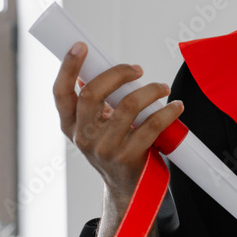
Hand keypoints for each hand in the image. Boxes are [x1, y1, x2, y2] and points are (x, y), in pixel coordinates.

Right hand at [52, 42, 183, 202]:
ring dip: (150, 90)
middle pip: (93, 93)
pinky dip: (168, 111)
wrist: (128, 190)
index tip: (80, 46)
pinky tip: (176, 107)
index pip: (61, 93)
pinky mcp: (129, 157)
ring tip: (162, 88)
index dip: (67, 68)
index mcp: (71, 125)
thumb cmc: (114, 148)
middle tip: (137, 69)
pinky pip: (152, 125)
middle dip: (118, 73)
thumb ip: (93, 102)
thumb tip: (90, 68)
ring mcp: (105, 148)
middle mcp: (83, 137)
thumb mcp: (95, 127)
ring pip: (128, 105)